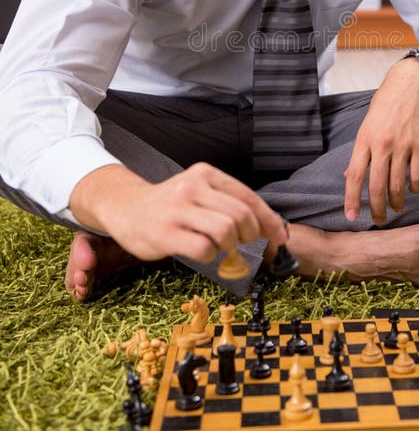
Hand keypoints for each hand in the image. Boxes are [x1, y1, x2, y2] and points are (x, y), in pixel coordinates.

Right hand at [69, 162, 288, 262]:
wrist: (126, 208)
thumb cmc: (172, 206)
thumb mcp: (201, 193)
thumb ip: (230, 204)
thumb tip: (272, 227)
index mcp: (206, 174)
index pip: (248, 197)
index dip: (269, 220)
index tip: (280, 237)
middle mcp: (192, 186)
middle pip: (241, 215)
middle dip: (250, 235)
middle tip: (242, 243)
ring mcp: (178, 209)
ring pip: (225, 230)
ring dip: (230, 246)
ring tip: (220, 246)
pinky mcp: (166, 233)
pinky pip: (204, 249)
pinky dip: (211, 256)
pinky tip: (203, 252)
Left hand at [343, 58, 418, 223]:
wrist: (411, 84)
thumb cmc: (386, 104)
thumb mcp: (367, 125)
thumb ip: (359, 152)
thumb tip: (348, 175)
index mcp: (364, 139)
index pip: (354, 175)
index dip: (351, 199)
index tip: (351, 216)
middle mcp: (382, 144)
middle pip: (376, 186)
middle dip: (376, 209)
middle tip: (379, 220)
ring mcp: (403, 145)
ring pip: (398, 185)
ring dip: (397, 202)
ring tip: (397, 207)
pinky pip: (418, 175)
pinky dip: (415, 188)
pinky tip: (412, 190)